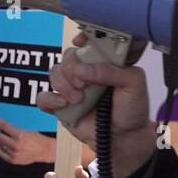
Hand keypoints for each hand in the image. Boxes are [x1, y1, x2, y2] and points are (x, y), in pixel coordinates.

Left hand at [0, 114, 54, 164]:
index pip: (4, 126)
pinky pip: (1, 153)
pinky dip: (0, 148)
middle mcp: (16, 145)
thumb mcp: (28, 130)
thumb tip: (4, 124)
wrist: (45, 150)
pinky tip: (2, 145)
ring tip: (1, 136)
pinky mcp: (13, 160)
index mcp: (20, 135)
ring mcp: (14, 153)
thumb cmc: (38, 139)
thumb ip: (15, 128)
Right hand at [37, 32, 155, 177]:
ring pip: (54, 73)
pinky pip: (43, 97)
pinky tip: (63, 104)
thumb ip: (113, 72)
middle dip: (72, 68)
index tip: (80, 43)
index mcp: (104, 62)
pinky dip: (50, 99)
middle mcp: (86, 72)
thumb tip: (83, 70)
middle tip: (83, 84)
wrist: (123, 139)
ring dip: (63, 84)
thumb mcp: (134, 85)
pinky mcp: (61, 106)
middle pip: (68, 56)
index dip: (82, 38)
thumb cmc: (132, 109)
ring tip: (78, 99)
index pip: (88, 42)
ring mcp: (72, 88)